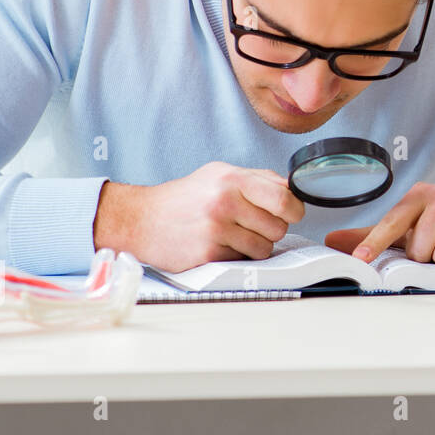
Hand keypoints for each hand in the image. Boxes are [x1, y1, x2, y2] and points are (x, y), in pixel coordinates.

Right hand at [93, 161, 304, 271]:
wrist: (140, 219)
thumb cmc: (184, 198)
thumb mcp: (219, 174)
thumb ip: (257, 180)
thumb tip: (292, 189)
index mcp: (232, 179)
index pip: (284, 197)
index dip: (294, 209)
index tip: (290, 213)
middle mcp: (225, 202)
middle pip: (279, 226)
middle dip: (272, 230)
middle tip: (254, 226)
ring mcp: (216, 229)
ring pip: (264, 247)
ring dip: (255, 246)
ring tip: (234, 236)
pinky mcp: (208, 254)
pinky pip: (243, 260)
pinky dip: (237, 256)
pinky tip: (220, 246)